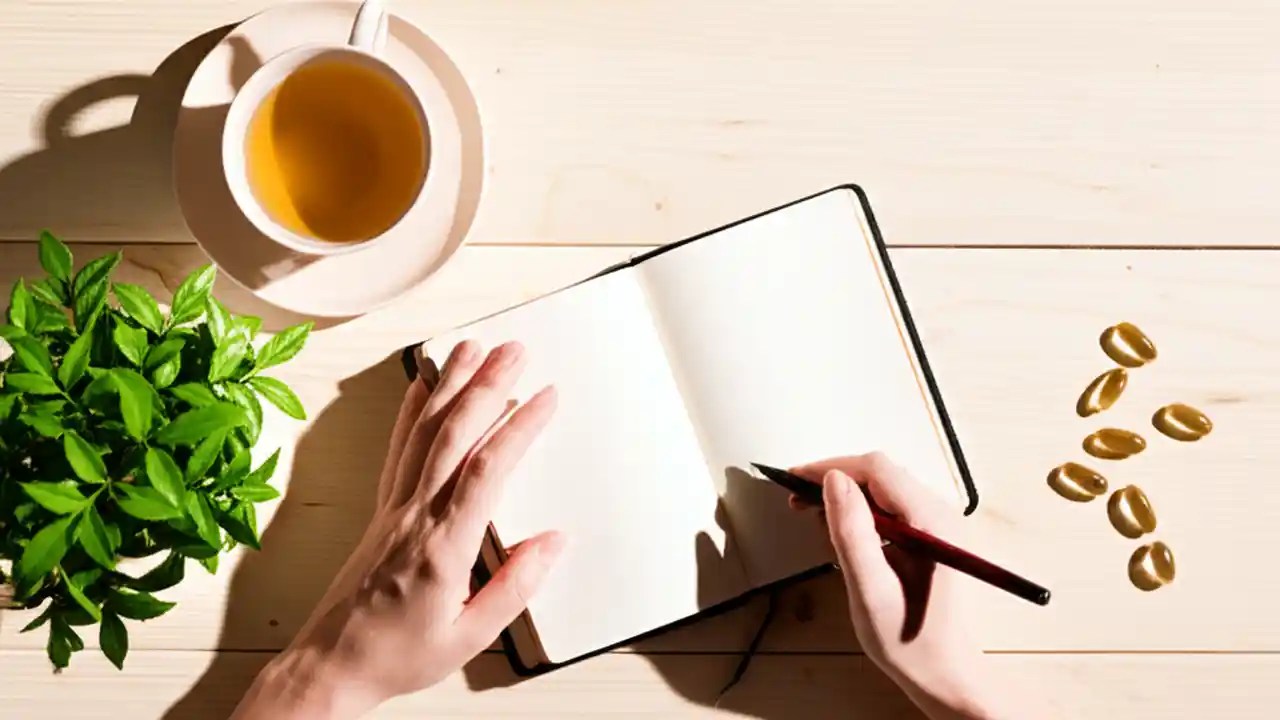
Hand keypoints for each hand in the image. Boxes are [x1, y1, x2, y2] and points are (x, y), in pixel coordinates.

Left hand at [232, 341, 564, 718]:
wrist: (332, 664)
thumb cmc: (396, 654)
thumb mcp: (471, 636)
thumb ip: (516, 587)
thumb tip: (552, 543)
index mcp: (442, 546)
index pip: (487, 470)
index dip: (518, 426)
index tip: (544, 397)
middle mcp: (414, 516)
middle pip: (454, 433)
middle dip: (487, 383)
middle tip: (514, 350)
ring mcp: (394, 507)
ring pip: (424, 430)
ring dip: (451, 384)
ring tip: (473, 348)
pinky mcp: (381, 509)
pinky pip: (397, 447)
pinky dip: (411, 410)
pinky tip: (420, 386)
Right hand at [790, 453, 1009, 719]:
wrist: (948, 675)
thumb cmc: (912, 642)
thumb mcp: (871, 590)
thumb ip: (852, 533)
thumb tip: (833, 482)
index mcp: (932, 523)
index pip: (876, 469)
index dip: (831, 468)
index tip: (795, 481)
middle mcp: (943, 516)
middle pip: (881, 475)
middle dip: (835, 482)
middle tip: (797, 503)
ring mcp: (941, 527)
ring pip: (886, 490)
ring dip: (848, 498)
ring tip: (816, 520)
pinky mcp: (935, 539)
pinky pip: (894, 510)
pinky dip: (864, 514)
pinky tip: (845, 535)